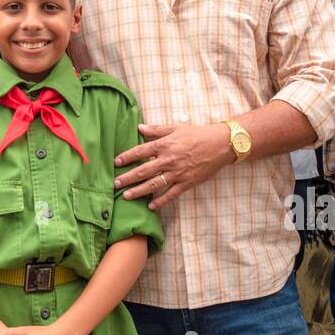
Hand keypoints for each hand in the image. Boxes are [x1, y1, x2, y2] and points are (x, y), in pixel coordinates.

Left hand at [113, 123, 232, 210]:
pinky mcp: (187, 182)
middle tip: (115, 183)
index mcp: (164, 145)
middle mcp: (168, 160)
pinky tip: (151, 206)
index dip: (127, 157)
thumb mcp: (175, 127)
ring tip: (126, 196)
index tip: (116, 162)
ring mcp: (178, 173)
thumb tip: (139, 127)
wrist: (220, 144)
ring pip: (154, 184)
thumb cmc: (197, 134)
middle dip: (128, 178)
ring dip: (139, 191)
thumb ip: (156, 129)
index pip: (140, 151)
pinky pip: (171, 194)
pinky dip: (161, 201)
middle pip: (143, 170)